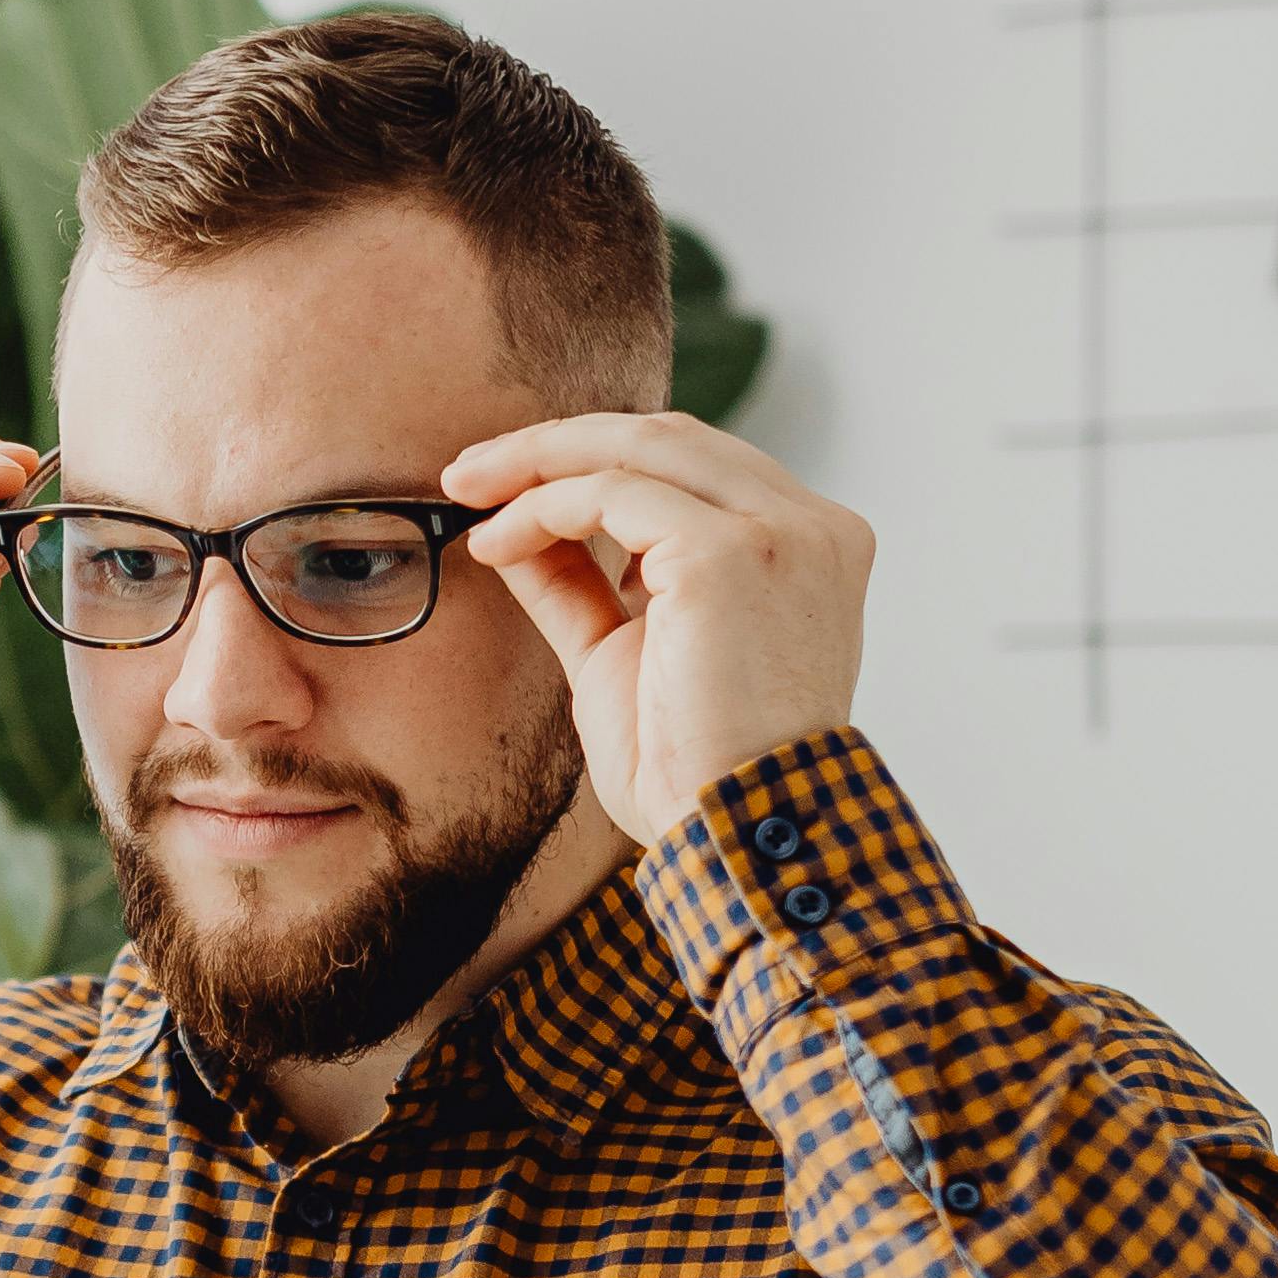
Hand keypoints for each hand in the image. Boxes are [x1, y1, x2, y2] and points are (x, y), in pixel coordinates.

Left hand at [440, 412, 872, 849]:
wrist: (738, 838)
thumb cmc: (695, 775)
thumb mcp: (627, 655)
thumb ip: (584, 585)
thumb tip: (517, 529)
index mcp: (808, 549)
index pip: (696, 468)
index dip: (597, 464)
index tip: (514, 489)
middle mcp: (811, 526)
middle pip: (668, 438)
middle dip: (556, 445)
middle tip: (469, 472)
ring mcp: (779, 532)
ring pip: (637, 448)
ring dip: (537, 464)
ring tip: (467, 495)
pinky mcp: (729, 551)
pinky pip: (612, 494)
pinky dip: (542, 506)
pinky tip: (495, 541)